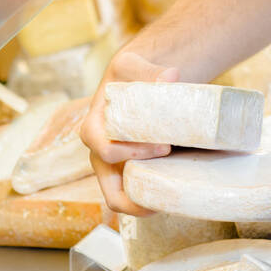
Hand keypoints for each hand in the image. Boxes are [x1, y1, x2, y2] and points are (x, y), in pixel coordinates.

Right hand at [81, 46, 177, 215]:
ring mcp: (114, 167)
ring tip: (174, 200)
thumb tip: (171, 76)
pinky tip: (176, 195)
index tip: (163, 146)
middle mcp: (100, 154)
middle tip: (171, 178)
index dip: (132, 153)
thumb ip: (150, 70)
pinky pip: (136, 196)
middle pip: (111, 192)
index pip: (104, 150)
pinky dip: (153, 200)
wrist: (136, 82)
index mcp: (93, 128)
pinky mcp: (129, 172)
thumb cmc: (129, 74)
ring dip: (146, 205)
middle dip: (140, 194)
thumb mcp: (132, 64)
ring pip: (123, 202)